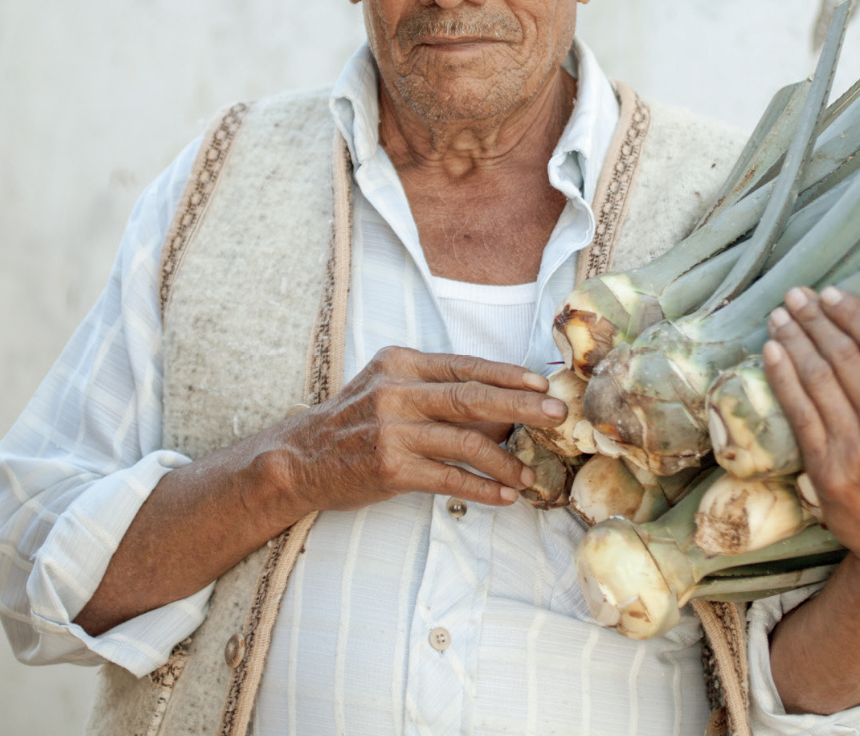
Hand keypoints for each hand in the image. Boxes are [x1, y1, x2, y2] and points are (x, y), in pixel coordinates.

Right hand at [264, 346, 567, 517]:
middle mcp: (396, 391)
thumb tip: (502, 402)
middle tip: (558, 415)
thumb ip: (436, 389)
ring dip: (506, 460)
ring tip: (529, 473)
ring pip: (466, 442)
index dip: (509, 374)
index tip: (542, 383)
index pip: (466, 365)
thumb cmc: (356, 420)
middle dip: (523, 406)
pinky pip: (449, 479)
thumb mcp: (389, 387)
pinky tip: (504, 496)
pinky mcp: (391, 469)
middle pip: (473, 397)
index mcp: (400, 363)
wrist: (301, 458)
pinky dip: (482, 488)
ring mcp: (392, 430)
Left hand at [762, 286, 859, 582]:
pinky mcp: (826, 469)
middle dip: (816, 319)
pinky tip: (771, 352)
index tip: (832, 293)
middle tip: (796, 294)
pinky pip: (798, 411)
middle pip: (844, 357)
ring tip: (780, 316)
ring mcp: (857, 449)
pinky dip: (781, 376)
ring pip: (817, 379)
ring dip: (794, 341)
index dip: (852, 315)